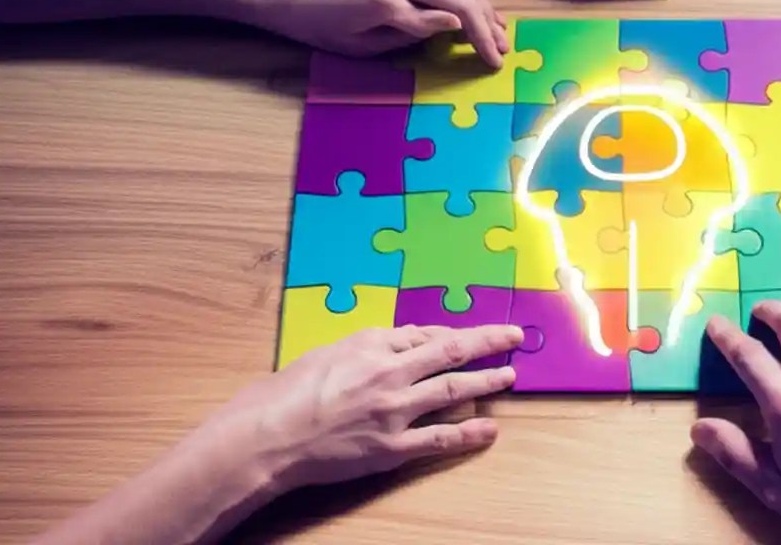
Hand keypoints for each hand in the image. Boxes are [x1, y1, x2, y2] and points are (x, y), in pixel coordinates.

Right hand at [199, 324, 522, 492]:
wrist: (266, 436)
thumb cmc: (285, 393)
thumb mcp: (328, 352)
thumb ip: (367, 346)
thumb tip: (399, 342)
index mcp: (371, 345)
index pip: (424, 335)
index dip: (453, 334)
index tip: (469, 334)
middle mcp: (390, 373)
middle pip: (451, 351)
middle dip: (488, 341)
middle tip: (514, 336)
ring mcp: (394, 411)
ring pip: (454, 389)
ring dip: (487, 381)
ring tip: (509, 376)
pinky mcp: (391, 448)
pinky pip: (439, 439)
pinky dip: (468, 434)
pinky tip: (489, 430)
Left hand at [250, 0, 508, 62]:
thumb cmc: (316, 23)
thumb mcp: (361, 44)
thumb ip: (410, 33)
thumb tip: (453, 24)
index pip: (449, 19)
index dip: (476, 41)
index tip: (492, 62)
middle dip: (487, 22)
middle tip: (505, 46)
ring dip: (480, 1)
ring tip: (498, 26)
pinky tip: (469, 1)